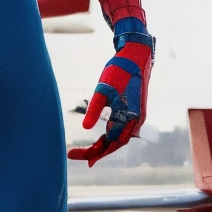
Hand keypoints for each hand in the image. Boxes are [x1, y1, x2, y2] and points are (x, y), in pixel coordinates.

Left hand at [67, 19, 153, 164]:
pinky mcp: (136, 111)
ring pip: (120, 138)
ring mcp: (137, 116)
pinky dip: (112, 136)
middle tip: (76, 155)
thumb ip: (95, 110)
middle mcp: (136, 121)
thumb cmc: (119, 70)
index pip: (109, 143)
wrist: (137, 55)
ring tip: (88, 152)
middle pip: (115, 144)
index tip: (73, 155)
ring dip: (105, 146)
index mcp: (129, 117)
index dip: (92, 152)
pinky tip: (103, 138)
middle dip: (97, 152)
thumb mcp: (103, 90)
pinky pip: (123, 129)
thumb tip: (85, 128)